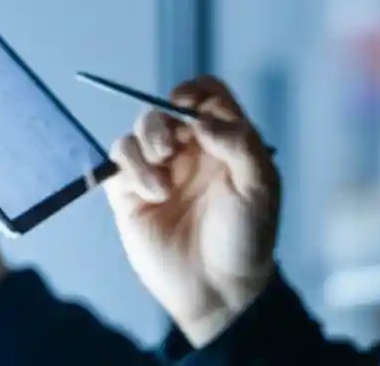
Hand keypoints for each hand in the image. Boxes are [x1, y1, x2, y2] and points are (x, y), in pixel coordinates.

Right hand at [104, 77, 280, 346]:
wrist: (219, 290)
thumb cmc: (247, 236)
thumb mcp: (260, 187)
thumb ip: (239, 143)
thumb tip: (201, 120)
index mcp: (224, 141)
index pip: (206, 95)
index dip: (196, 90)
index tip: (188, 103)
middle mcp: (189, 149)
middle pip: (165, 108)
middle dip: (164, 118)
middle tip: (172, 146)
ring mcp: (159, 169)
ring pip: (140, 129)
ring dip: (148, 143)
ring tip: (164, 181)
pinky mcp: (131, 192)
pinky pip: (120, 159)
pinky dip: (132, 167)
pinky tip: (154, 193)